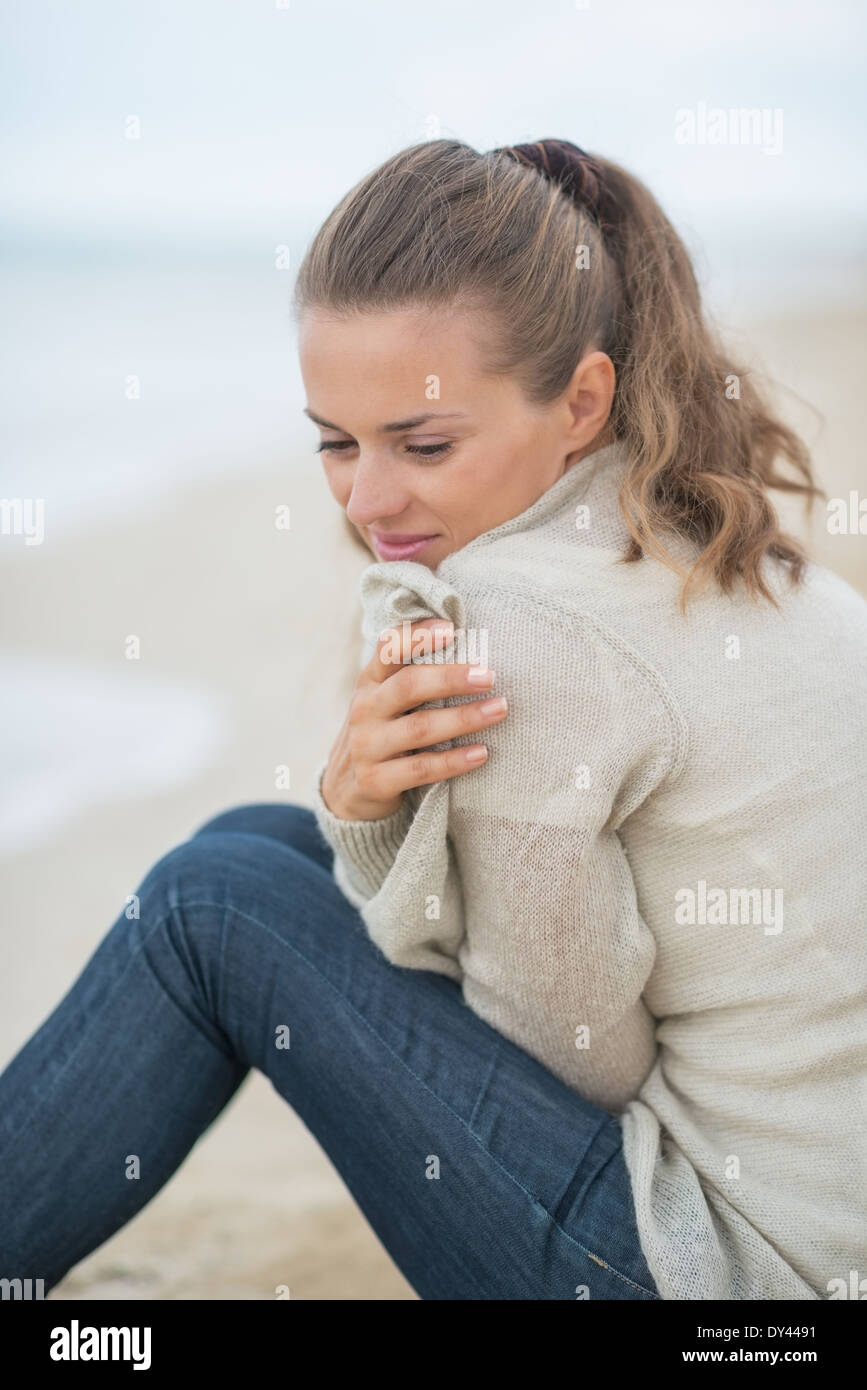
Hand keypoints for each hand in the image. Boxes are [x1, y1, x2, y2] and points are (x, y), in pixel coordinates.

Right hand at [321, 619, 507, 820]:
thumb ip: (413, 676)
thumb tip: (471, 651)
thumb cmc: (382, 732)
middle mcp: (366, 709)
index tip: (451, 629)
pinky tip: (481, 753)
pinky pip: (421, 769)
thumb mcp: (385, 700)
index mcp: (371, 681)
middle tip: (489, 676)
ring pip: (420, 728)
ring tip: (498, 709)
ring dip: (463, 718)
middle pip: (408, 686)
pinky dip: (453, 761)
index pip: (388, 648)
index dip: (417, 636)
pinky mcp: (376, 780)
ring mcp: (368, 746)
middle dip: (451, 679)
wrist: (344, 790)